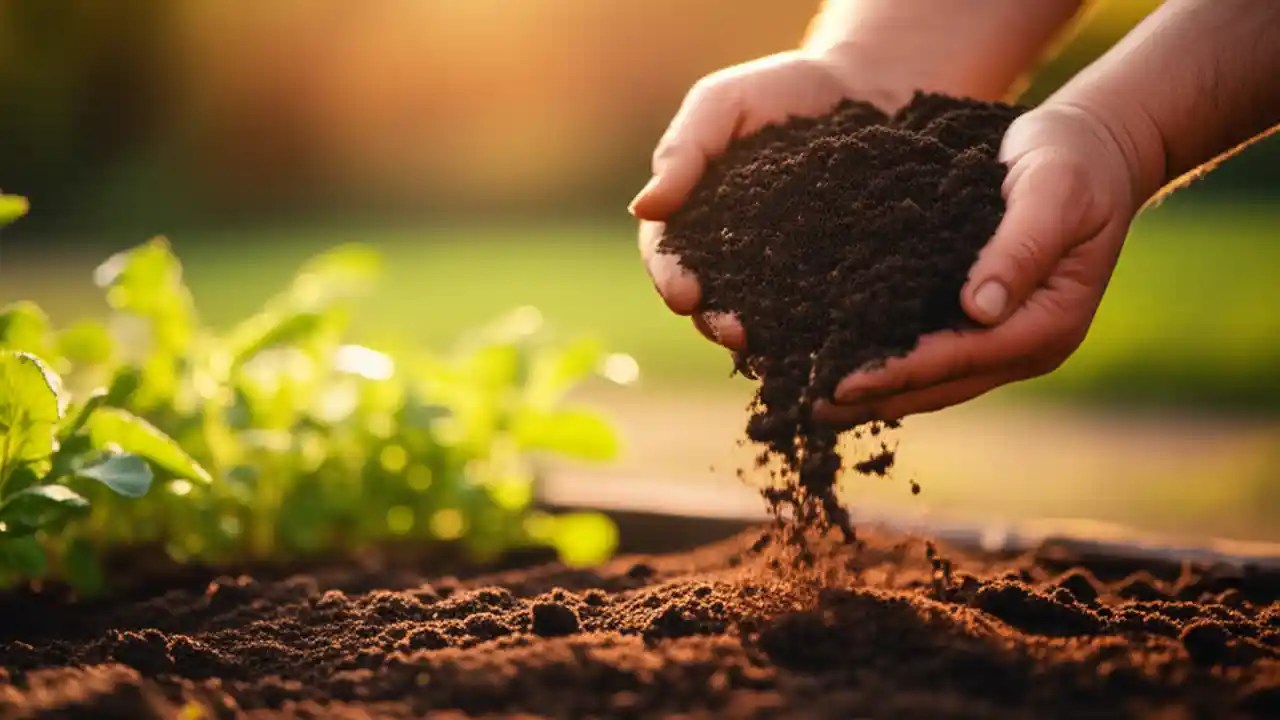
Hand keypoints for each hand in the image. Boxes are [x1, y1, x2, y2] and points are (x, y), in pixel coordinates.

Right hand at [631, 49, 918, 349]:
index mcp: (690, 215)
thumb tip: (641, 207)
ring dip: (756, 336)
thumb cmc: (780, 90)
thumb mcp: (722, 104)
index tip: (683, 293)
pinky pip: (810, 311)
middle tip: (732, 330)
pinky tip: (818, 340)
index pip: (666, 254)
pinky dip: (807, 329)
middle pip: (706, 299)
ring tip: (767, 344)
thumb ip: (683, 151)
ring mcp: (776, 270)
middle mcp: (726, 253)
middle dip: (712, 320)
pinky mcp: (824, 278)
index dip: (670, 276)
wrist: (864, 89)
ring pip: (755, 315)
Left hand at [814, 102, 1139, 423]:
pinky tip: (848, 367)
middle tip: (807, 411)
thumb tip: (978, 309)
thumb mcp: (1055, 193)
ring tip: (817, 405)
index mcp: (1048, 323)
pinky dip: (895, 368)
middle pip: (940, 385)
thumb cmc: (1075, 164)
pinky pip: (938, 358)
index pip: (958, 358)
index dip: (896, 372)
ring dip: (879, 395)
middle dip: (875, 399)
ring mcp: (1011, 342)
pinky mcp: (991, 325)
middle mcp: (1029, 346)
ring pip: (936, 382)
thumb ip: (1019, 248)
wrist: (1095, 152)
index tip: (838, 385)